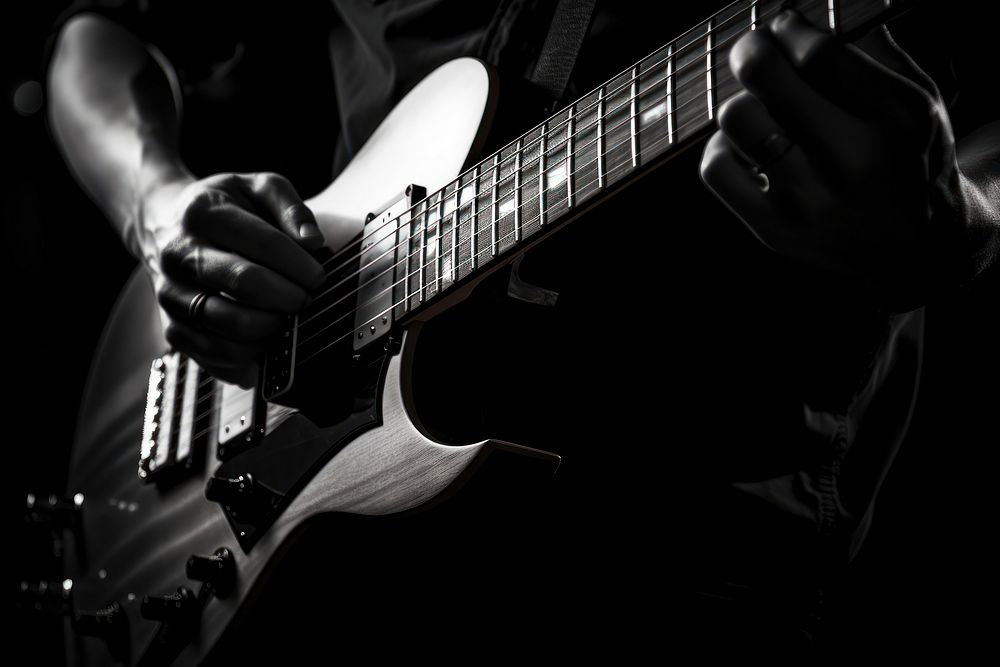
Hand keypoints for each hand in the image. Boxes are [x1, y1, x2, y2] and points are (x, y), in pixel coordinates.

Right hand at [143, 172, 325, 386]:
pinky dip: (250, 354)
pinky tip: (266, 338)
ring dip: (273, 329)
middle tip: (307, 299)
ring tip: (288, 318)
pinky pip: (216, 353)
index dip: (301, 266)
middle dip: (290, 297)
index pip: (264, 245)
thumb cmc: (223, 206)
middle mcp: (178, 254)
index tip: (319, 277)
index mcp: (203, 214)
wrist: (163, 222)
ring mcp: (171, 294)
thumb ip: (291, 207)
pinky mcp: (172, 327)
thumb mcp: (256, 186)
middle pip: (247, 286)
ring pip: (230, 326)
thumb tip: (313, 241)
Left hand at [700, 10, 971, 311]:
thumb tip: (816, 21)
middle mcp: (847, 160)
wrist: (915, 250)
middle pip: (765, 77)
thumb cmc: (909, 162)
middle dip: (752, 50)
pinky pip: (715, 168)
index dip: (789, 30)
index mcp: (890, 119)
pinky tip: (745, 147)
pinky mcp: (773, 228)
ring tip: (759, 108)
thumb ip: (877, 55)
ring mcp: (806, 199)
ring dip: (741, 103)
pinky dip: (721, 147)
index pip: (817, 52)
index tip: (785, 27)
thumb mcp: (918, 102)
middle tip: (755, 50)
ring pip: (736, 118)